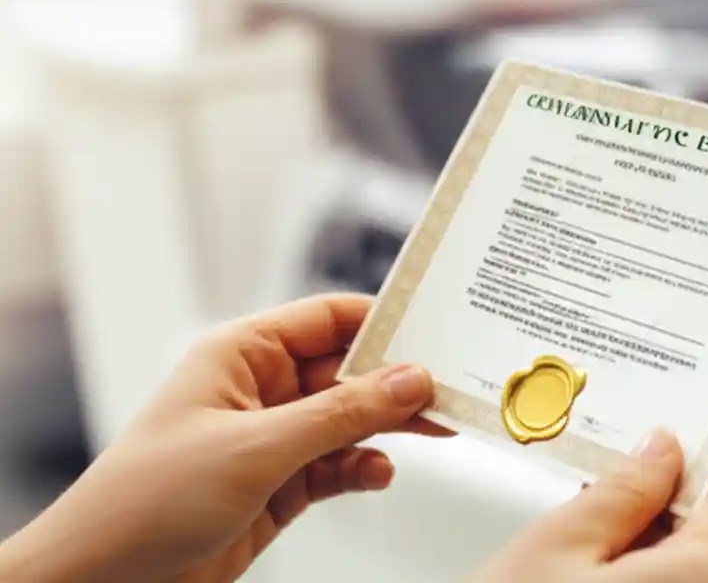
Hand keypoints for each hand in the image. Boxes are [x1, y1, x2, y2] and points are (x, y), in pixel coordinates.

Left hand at [0, 294, 450, 582]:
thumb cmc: (146, 500)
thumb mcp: (257, 447)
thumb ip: (342, 414)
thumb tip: (410, 379)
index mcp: (242, 354)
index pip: (328, 318)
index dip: (383, 320)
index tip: (438, 328)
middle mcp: (261, 390)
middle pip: (349, 370)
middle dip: (397, 381)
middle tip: (451, 388)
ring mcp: (272, 439)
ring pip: (351, 419)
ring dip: (389, 427)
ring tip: (435, 430)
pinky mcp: (280, 485)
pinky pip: (339, 464)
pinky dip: (364, 468)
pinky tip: (378, 474)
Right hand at [470, 431, 707, 582]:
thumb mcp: (558, 545)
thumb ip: (622, 491)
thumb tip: (662, 450)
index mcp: (703, 580)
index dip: (679, 472)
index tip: (638, 463)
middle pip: (705, 547)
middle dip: (652, 521)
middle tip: (590, 512)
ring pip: (681, 582)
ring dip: (639, 563)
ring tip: (573, 562)